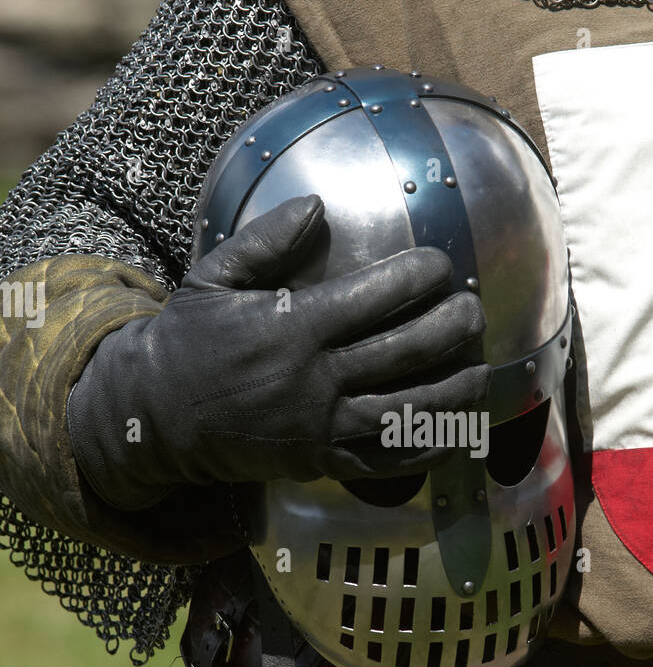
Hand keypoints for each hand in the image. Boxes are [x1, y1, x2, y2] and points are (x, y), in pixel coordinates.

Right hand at [67, 195, 489, 509]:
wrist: (155, 418)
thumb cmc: (188, 341)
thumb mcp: (212, 279)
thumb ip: (265, 241)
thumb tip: (317, 205)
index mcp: (292, 328)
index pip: (373, 298)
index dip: (417, 278)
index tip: (441, 265)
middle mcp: (313, 379)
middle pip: (403, 352)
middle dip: (450, 328)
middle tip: (474, 311)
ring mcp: (319, 425)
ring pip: (406, 410)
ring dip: (453, 390)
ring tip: (481, 370)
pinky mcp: (319, 461)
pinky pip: (383, 461)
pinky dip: (425, 449)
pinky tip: (456, 432)